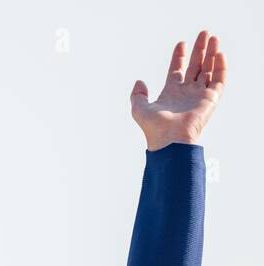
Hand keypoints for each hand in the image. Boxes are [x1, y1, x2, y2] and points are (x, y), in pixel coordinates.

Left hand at [131, 31, 225, 150]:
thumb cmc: (154, 127)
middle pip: (196, 66)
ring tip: (213, 37)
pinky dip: (220, 67)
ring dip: (212, 53)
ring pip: (208, 69)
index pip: (177, 70)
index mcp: (171, 93)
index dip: (179, 57)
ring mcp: (199, 95)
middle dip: (200, 50)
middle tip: (204, 33)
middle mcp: (186, 92)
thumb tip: (139, 81)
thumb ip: (138, 95)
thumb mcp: (139, 109)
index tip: (181, 43)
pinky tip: (219, 54)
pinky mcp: (211, 98)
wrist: (170, 139)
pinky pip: (218, 79)